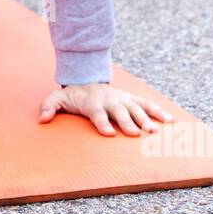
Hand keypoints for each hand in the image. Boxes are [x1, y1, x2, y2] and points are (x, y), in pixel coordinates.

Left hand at [39, 82, 174, 136]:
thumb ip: (49, 107)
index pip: (97, 113)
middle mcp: (110, 100)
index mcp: (93, 102)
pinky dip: (159, 111)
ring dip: (147, 119)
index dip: (102, 123)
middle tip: (136, 135)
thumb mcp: (56, 98)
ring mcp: (123, 99)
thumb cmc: (73, 96)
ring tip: (155, 131)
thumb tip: (42, 119)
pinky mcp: (132, 99)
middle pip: (120, 112)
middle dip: (128, 122)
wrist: (88, 79)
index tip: (108, 134)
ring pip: (137, 108)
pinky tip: (170, 121)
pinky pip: (147, 104)